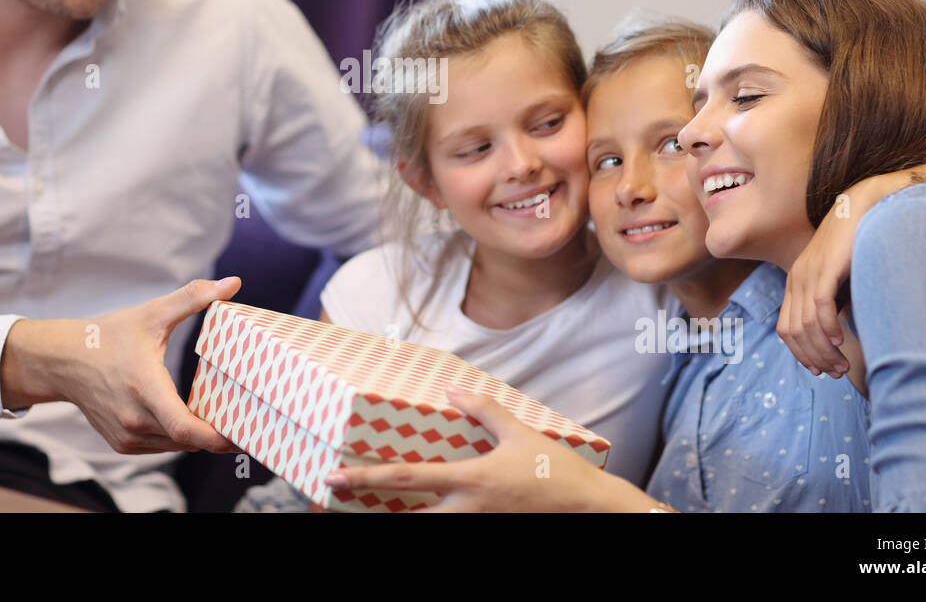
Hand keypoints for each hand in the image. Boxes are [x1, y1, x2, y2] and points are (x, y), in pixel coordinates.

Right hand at [0, 276, 242, 454]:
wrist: (64, 360)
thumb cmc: (109, 336)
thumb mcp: (153, 313)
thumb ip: (193, 297)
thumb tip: (233, 282)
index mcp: (144, 389)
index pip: (185, 428)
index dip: (217, 437)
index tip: (244, 433)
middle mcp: (134, 420)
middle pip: (188, 441)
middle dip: (219, 436)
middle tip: (248, 424)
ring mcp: (126, 437)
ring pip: (176, 446)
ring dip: (199, 438)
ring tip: (227, 421)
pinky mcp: (122, 443)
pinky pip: (161, 447)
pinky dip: (179, 438)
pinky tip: (194, 421)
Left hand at [321, 387, 655, 511]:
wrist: (591, 511)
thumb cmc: (557, 472)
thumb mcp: (520, 434)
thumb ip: (484, 410)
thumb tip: (452, 389)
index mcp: (469, 482)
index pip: (406, 479)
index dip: (365, 478)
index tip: (334, 478)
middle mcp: (466, 512)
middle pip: (405, 520)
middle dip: (372, 512)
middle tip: (341, 499)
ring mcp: (478, 528)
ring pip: (427, 529)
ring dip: (402, 519)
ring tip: (375, 508)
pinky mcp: (489, 535)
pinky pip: (452, 530)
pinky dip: (433, 519)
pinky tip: (424, 509)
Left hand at [779, 172, 900, 376]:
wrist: (864, 207)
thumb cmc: (857, 246)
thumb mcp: (840, 278)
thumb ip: (835, 301)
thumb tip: (841, 335)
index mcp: (795, 284)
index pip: (786, 330)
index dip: (801, 354)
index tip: (822, 370)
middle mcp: (796, 279)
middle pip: (794, 332)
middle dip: (813, 358)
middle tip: (836, 373)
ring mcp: (808, 273)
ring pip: (805, 325)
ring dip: (823, 350)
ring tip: (841, 364)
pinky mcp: (825, 268)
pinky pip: (820, 306)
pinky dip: (828, 328)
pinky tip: (840, 341)